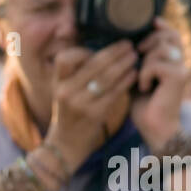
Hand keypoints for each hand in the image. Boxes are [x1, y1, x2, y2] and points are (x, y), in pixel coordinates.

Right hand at [48, 40, 137, 166]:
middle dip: (114, 52)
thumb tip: (99, 50)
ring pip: (106, 77)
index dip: (83, 51)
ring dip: (124, 64)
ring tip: (133, 57)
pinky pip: (114, 92)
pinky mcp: (94, 114)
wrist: (66, 144)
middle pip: (93, 64)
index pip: (65, 58)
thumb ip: (76, 73)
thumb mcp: (64, 92)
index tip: (97, 50)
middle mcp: (66, 92)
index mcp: (57, 84)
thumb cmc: (69, 113)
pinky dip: (126, 81)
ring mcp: (80, 104)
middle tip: (128, 45)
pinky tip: (133, 75)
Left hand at [131, 18, 188, 150]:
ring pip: (160, 48)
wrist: (154, 127)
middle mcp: (184, 62)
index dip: (162, 26)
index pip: (173, 34)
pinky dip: (145, 75)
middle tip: (138, 56)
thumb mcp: (138, 77)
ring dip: (144, 63)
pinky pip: (155, 64)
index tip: (152, 22)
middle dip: (148, 42)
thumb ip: (138, 60)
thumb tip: (126, 43)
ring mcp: (184, 69)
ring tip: (142, 80)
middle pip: (168, 35)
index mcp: (175, 61)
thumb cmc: (144, 105)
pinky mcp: (179, 77)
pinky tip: (145, 88)